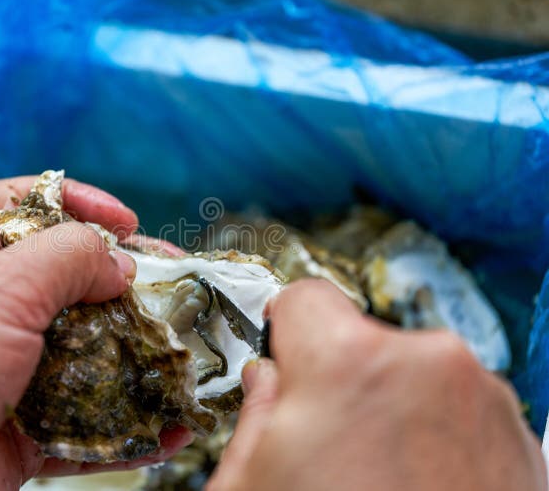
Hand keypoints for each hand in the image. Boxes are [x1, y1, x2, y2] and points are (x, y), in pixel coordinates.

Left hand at [0, 176, 190, 489]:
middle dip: (125, 288)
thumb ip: (68, 260)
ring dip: (136, 361)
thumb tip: (118, 262)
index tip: (128, 220)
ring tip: (185, 361)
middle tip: (175, 290)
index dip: (79, 201)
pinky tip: (166, 430)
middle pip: (71, 282)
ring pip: (85, 354)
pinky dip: (125, 428)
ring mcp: (8, 367)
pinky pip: (85, 422)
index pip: (28, 202)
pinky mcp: (21, 425)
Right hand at [208, 279, 546, 490]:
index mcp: (353, 365)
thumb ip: (255, 416)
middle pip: (361, 343)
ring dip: (392, 413)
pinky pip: (458, 414)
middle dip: (339, 384)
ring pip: (413, 377)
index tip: (282, 362)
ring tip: (376, 485)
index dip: (282, 331)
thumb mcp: (250, 490)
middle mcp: (432, 367)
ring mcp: (488, 405)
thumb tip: (265, 382)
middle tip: (325, 452)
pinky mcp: (525, 444)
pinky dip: (434, 442)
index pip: (304, 298)